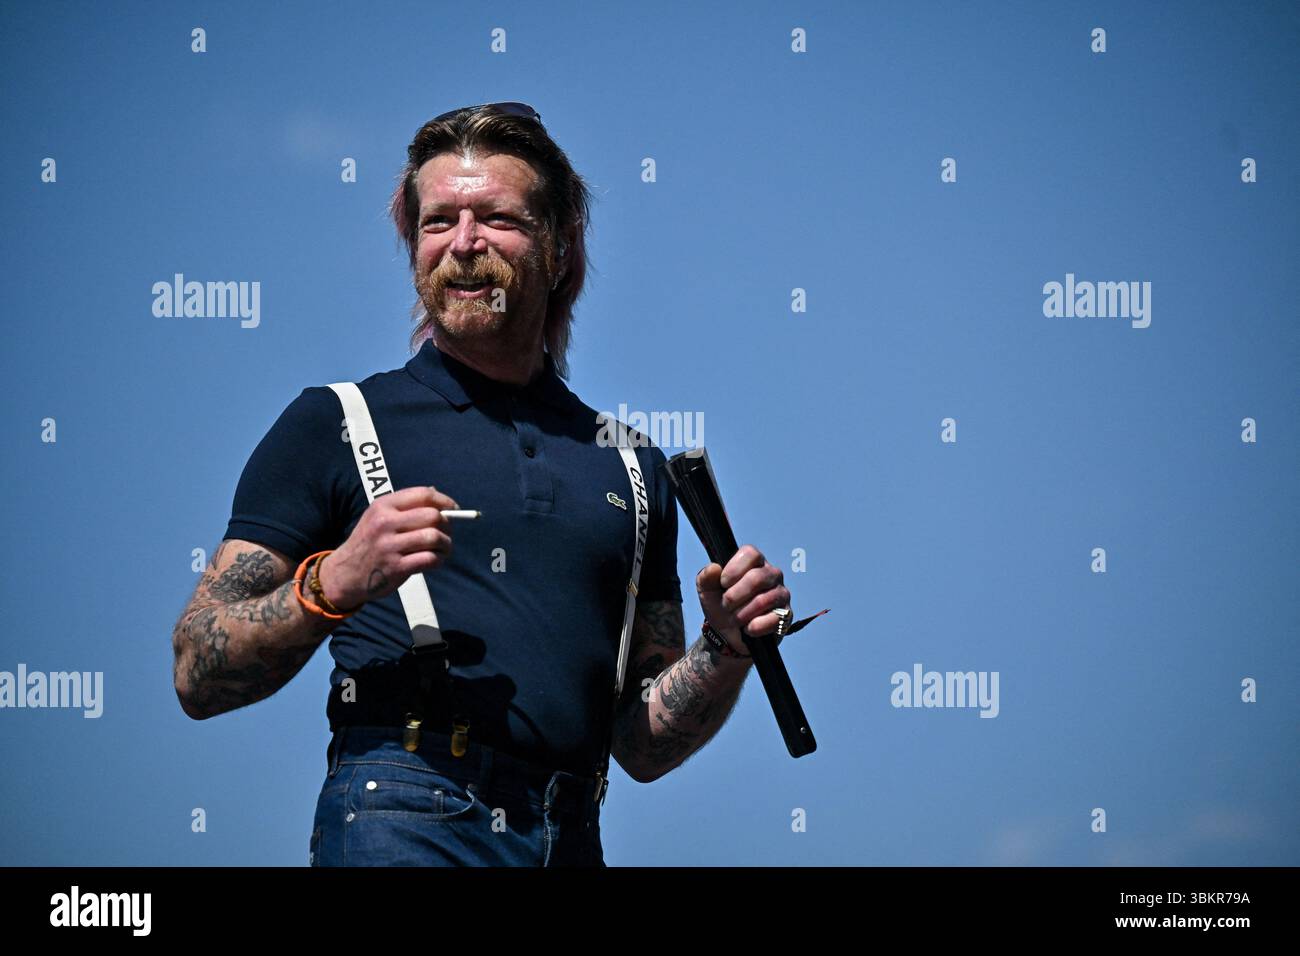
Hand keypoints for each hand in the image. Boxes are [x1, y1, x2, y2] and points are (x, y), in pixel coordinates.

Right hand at [318, 485, 459, 610]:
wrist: (345, 573)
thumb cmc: (369, 542)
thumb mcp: (378, 516)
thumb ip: (405, 506)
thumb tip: (436, 494)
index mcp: (383, 506)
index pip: (423, 495)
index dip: (444, 501)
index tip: (454, 509)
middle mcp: (385, 523)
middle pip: (432, 516)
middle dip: (448, 525)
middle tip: (448, 532)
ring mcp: (389, 546)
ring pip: (433, 537)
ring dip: (446, 544)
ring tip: (444, 548)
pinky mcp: (396, 567)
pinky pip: (429, 559)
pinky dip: (439, 559)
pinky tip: (436, 560)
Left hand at [696, 544, 790, 655]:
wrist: (727, 636)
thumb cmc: (721, 607)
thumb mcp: (707, 592)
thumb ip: (706, 578)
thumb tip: (713, 568)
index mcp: (753, 563)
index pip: (751, 554)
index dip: (734, 569)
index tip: (723, 583)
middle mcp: (771, 575)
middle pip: (757, 578)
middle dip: (735, 596)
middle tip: (725, 605)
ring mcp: (781, 594)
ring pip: (764, 600)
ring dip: (743, 613)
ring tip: (735, 619)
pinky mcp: (786, 615)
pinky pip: (774, 619)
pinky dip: (755, 627)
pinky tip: (748, 628)